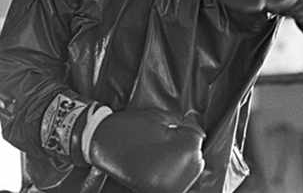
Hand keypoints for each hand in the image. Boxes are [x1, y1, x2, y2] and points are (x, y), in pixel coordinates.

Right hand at [87, 109, 204, 192]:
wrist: (99, 141)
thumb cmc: (130, 126)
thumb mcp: (162, 117)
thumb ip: (186, 125)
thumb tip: (202, 136)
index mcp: (182, 154)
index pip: (196, 140)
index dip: (181, 131)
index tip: (164, 130)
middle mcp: (178, 177)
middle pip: (196, 158)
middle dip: (182, 147)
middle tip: (159, 141)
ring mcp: (167, 189)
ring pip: (188, 171)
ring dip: (178, 161)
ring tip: (156, 153)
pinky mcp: (155, 192)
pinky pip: (175, 182)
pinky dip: (170, 172)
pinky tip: (156, 164)